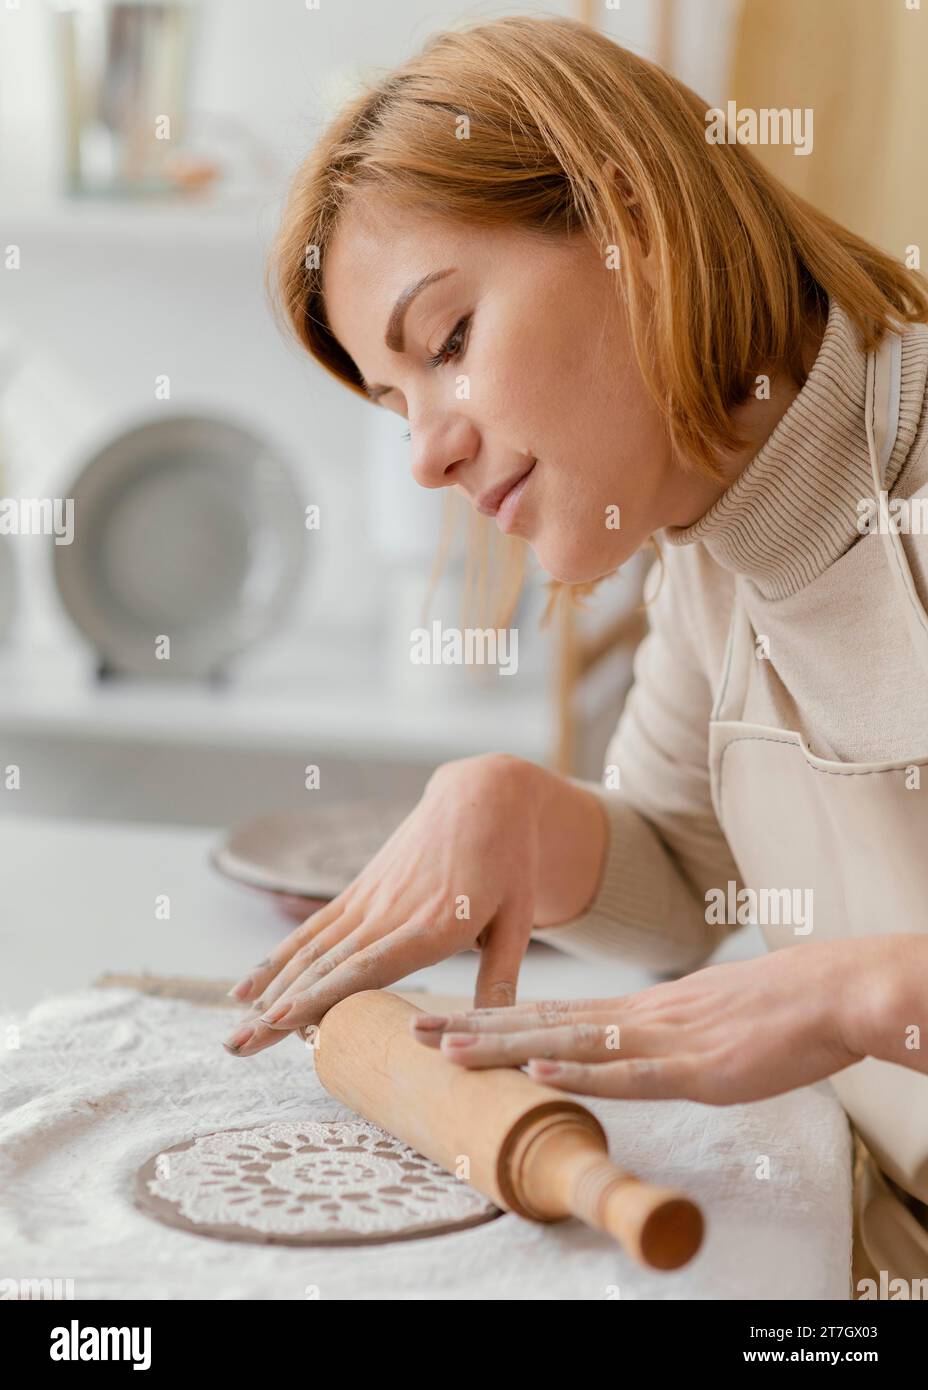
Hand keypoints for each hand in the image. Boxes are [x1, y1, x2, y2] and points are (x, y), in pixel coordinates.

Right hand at [222, 754, 544, 1056]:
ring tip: (234, 1032)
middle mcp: (392, 912)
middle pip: (325, 966)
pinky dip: (278, 960)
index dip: (323, 995)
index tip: (283, 1022)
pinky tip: (247, 989)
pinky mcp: (359, 892)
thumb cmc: (510, 862)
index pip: (368, 966)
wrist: (484, 796)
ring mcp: (369, 900)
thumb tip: (498, 1041)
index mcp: (435, 924)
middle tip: (238, 1047)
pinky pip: (312, 930)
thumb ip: (501, 977)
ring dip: (268, 993)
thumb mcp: (519, 919)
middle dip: (279, 1010)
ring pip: (309, 952)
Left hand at [411, 939, 880, 1103]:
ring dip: (508, 1047)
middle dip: (476, 1030)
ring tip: (452, 1051)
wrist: (822, 995)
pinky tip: (545, 1070)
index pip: (548, 1013)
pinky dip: (585, 1072)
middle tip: (414, 1034)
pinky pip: (631, 1071)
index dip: (491, 1018)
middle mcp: (633, 1019)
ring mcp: (660, 1040)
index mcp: (632, 1011)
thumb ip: (649, 1032)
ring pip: (570, 1043)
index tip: (440, 1021)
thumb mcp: (692, 1019)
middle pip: (541, 1023)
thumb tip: (611, 1043)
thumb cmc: (764, 1011)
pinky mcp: (693, 1066)